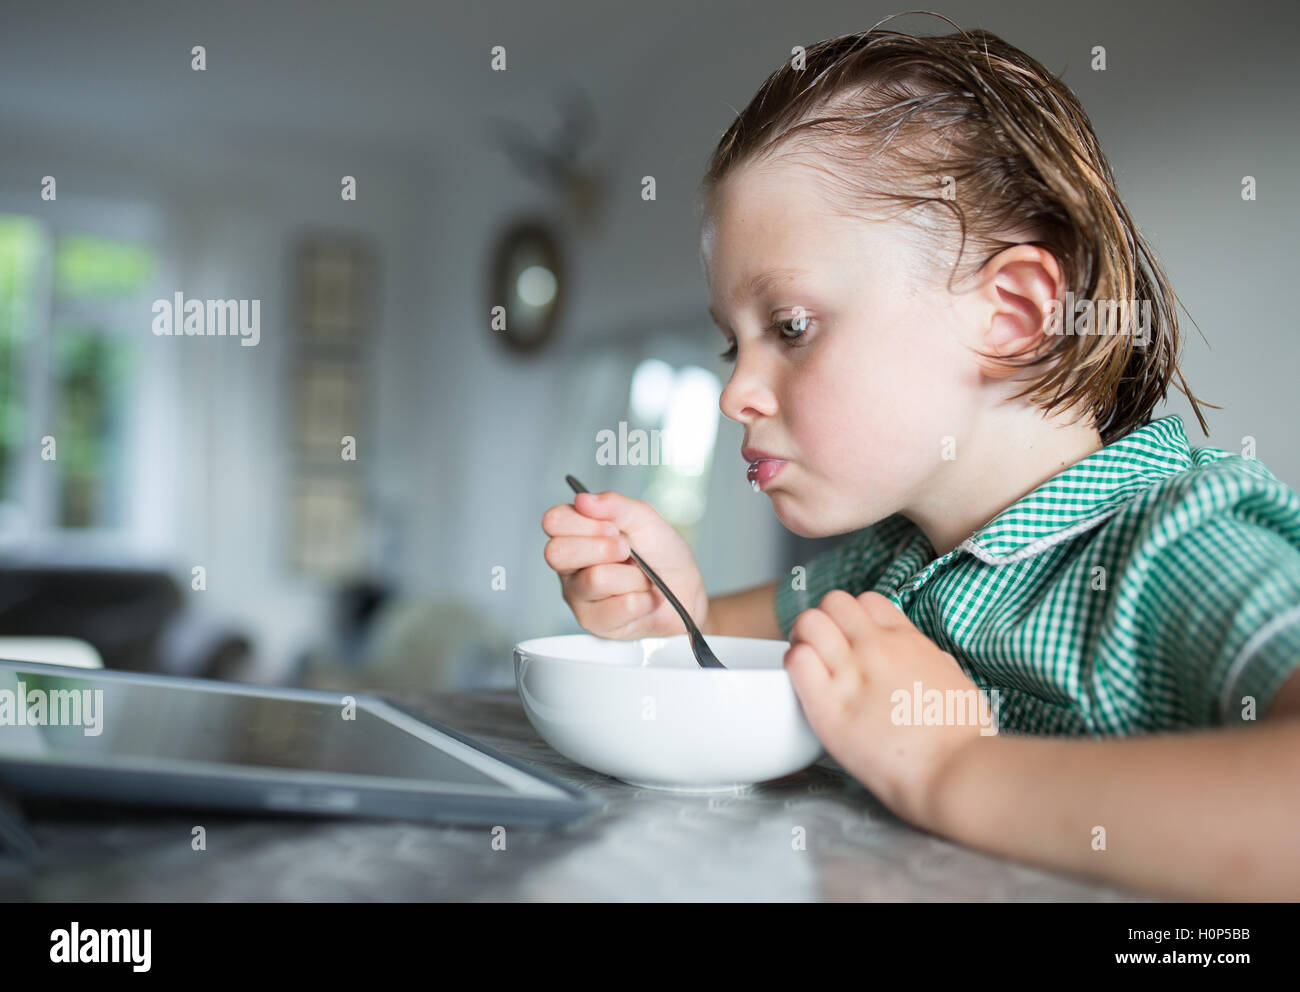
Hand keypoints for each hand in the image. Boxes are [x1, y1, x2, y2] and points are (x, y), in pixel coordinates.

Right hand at [541, 490, 708, 639]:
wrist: (686, 591)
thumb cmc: (662, 555)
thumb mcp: (645, 519)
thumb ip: (615, 505)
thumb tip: (583, 499)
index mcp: (576, 534)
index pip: (554, 522)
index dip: (584, 523)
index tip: (613, 528)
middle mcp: (570, 565)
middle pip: (557, 553)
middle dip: (603, 549)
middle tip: (627, 551)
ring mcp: (578, 595)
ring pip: (595, 579)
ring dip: (632, 576)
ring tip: (641, 578)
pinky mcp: (594, 621)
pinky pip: (618, 607)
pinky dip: (643, 600)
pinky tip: (644, 598)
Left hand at [783, 590, 990, 827]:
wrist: (954, 771)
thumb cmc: (962, 738)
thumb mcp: (956, 681)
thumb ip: (930, 662)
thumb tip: (923, 657)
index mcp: (908, 641)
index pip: (867, 600)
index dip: (855, 617)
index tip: (852, 639)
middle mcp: (877, 648)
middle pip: (833, 602)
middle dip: (825, 620)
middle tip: (823, 649)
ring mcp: (851, 674)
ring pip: (809, 622)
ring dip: (804, 638)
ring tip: (809, 663)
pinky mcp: (828, 708)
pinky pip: (797, 660)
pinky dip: (794, 665)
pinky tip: (805, 683)